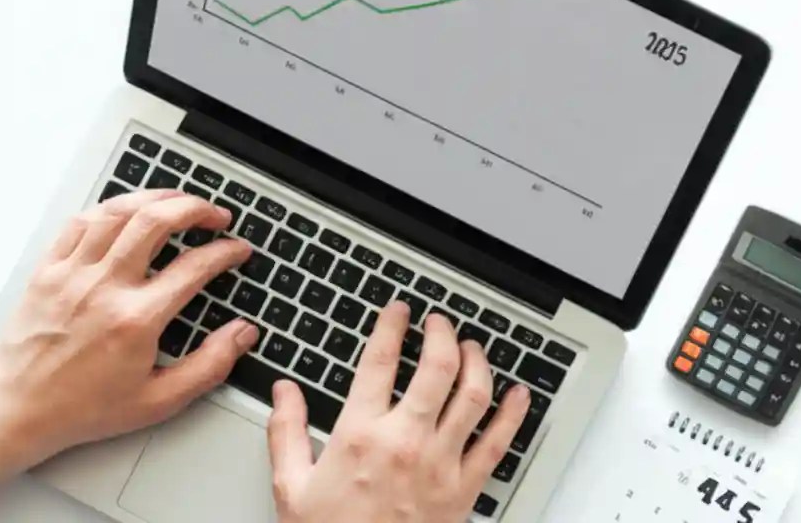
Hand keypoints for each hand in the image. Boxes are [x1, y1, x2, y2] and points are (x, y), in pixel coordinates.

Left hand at [0, 189, 256, 495]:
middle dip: (195, 208)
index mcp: (136, 320)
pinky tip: (127, 212)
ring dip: (156, 198)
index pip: (195, 267)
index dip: (226, 251)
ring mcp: (72, 275)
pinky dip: (109, 209)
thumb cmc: (83, 408)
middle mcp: (104, 288)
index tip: (237, 249)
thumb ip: (210, 365)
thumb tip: (242, 334)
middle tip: (214, 216)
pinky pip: (80, 222)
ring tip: (178, 201)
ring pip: (118, 211)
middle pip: (156, 220)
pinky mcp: (48, 271)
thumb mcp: (160, 400)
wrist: (17, 411)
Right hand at [268, 304, 530, 522]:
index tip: (399, 311)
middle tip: (439, 322)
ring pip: (473, 395)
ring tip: (472, 348)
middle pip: (436, 367)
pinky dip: (513, 414)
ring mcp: (440, 464)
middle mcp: (405, 441)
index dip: (392, 326)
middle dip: (442, 333)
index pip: (380, 361)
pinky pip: (499, 442)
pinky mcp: (465, 489)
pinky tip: (518, 394)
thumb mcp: (292, 487)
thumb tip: (283, 391)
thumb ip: (286, 432)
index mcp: (360, 435)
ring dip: (478, 363)